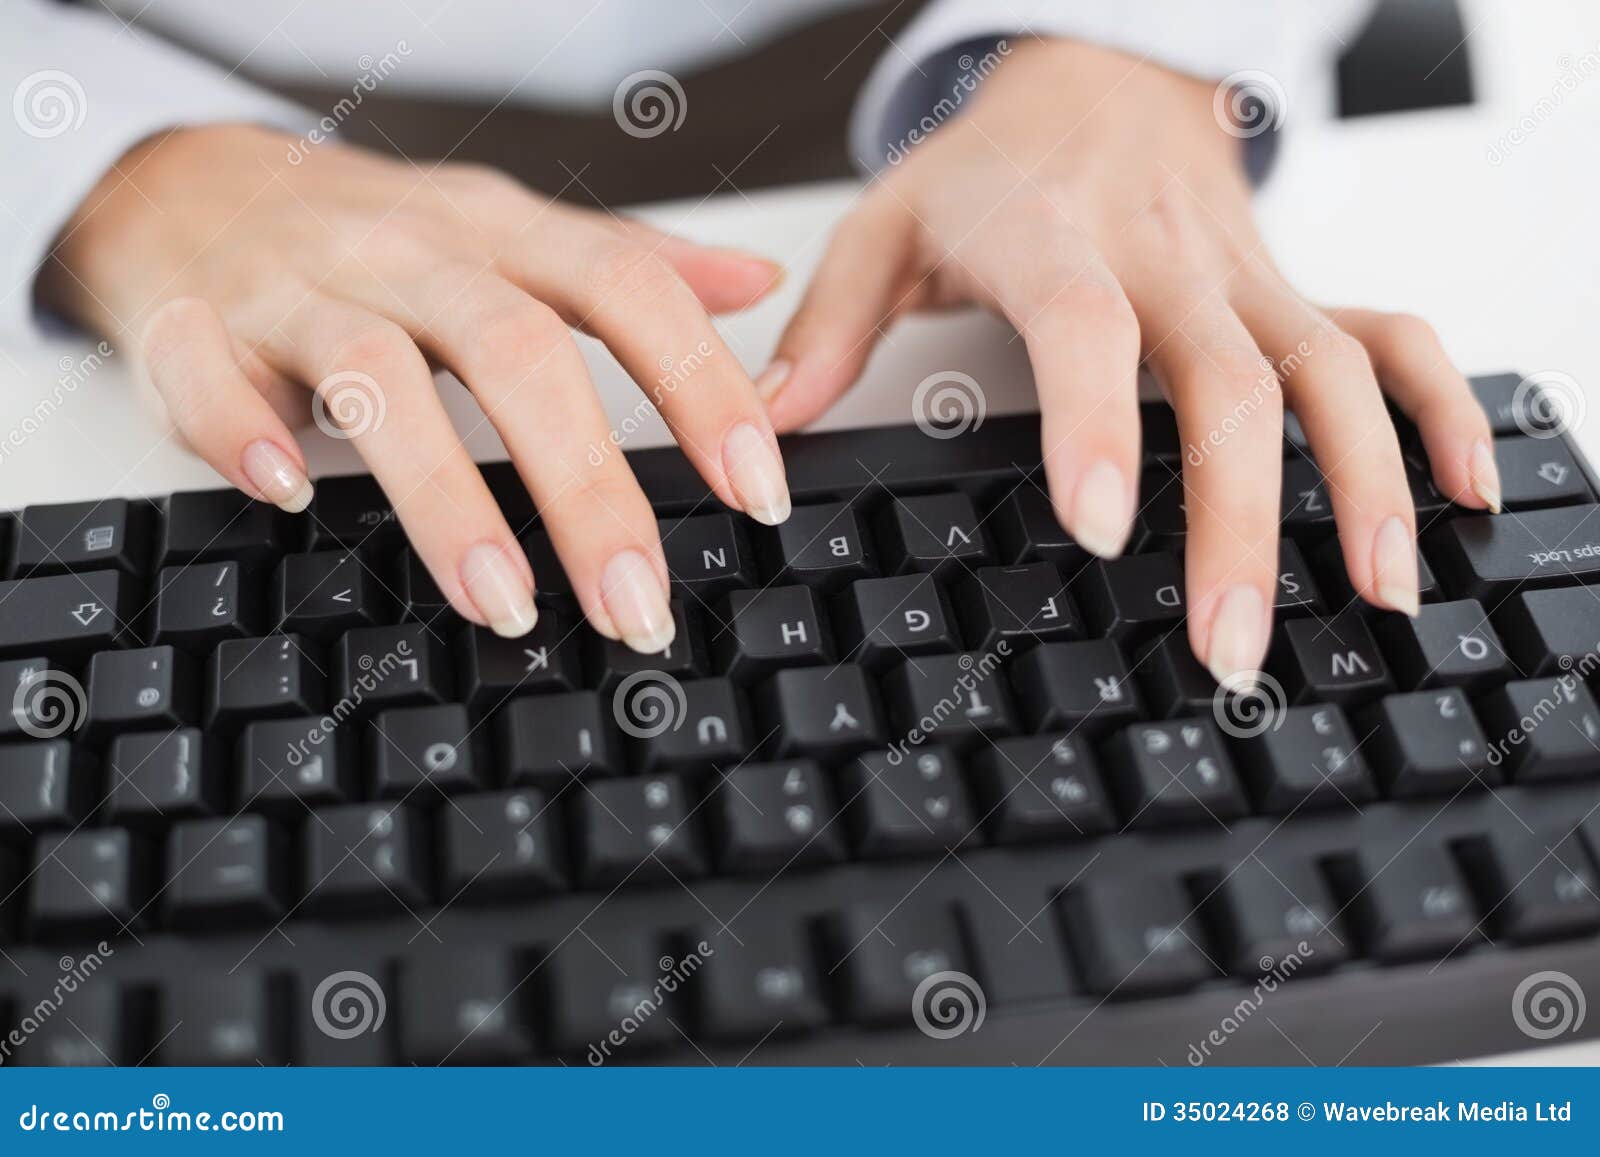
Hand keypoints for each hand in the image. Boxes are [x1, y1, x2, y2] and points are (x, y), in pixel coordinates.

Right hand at [41, 125, 791, 649]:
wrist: (190, 185)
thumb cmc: (377, 234)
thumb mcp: (512, 229)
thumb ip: (630, 262)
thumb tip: (757, 286)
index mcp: (499, 234)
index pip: (624, 288)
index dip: (700, 384)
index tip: (757, 491)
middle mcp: (409, 254)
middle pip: (514, 353)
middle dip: (587, 489)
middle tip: (636, 603)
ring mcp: (298, 286)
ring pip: (376, 375)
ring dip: (444, 498)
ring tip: (504, 607)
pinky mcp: (194, 324)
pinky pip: (208, 372)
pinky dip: (241, 430)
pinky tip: (286, 493)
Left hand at [764, 40, 1500, 682]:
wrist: (1099, 77)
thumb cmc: (995, 167)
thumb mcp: (890, 225)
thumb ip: (830, 328)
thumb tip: (769, 434)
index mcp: (1055, 244)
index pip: (1085, 328)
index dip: (1098, 421)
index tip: (1100, 527)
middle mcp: (1166, 262)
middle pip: (1226, 384)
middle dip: (1238, 520)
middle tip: (1229, 643)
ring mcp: (1244, 278)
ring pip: (1327, 371)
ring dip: (1362, 484)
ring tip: (1376, 597)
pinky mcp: (1293, 290)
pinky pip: (1390, 337)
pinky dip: (1438, 410)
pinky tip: (1461, 495)